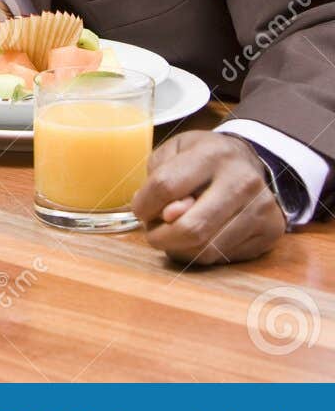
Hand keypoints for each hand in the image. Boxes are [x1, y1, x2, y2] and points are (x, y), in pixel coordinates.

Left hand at [131, 131, 285, 264]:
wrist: (249, 162)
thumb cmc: (202, 158)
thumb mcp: (173, 152)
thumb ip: (159, 178)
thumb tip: (166, 216)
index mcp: (213, 154)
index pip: (166, 186)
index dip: (143, 204)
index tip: (140, 209)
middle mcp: (243, 181)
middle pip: (191, 228)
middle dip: (160, 237)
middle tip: (153, 231)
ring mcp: (262, 208)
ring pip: (206, 249)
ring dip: (179, 248)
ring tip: (174, 232)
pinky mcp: (271, 231)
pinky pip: (223, 258)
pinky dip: (200, 253)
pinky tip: (198, 237)